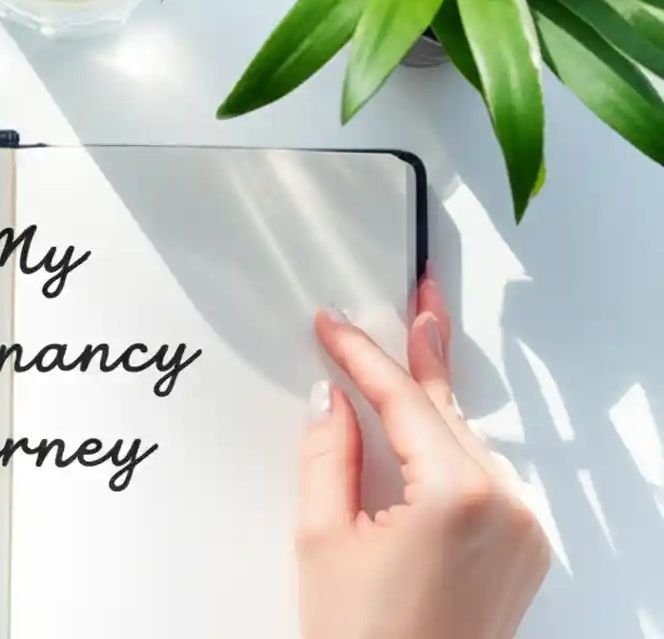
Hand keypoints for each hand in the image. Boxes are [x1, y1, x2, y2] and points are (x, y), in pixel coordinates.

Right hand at [297, 278, 549, 638]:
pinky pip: (486, 475)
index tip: (334, 327)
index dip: (361, 356)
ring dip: (437, 398)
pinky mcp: (524, 550)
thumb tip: (332, 401)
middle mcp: (507, 507)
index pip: (402, 401)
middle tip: (419, 297)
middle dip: (426, 352)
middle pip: (449, 410)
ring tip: (422, 341)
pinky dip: (453, 444)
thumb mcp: (323, 540)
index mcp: (457, 498)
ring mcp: (523, 531)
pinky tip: (431, 422)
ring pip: (470, 440)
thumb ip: (327, 456)